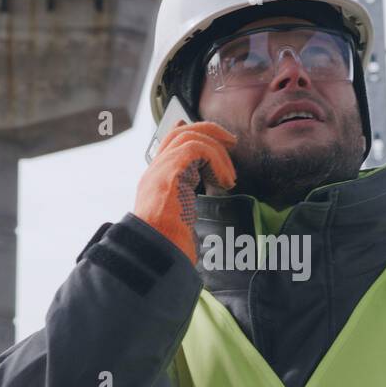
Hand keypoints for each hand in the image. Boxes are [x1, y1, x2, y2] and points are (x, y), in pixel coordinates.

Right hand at [133, 121, 236, 263]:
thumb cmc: (168, 247)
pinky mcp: (171, 172)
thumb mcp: (181, 221)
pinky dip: (217, 160)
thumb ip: (189, 205)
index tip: (218, 140)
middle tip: (231, 141)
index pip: (171, 144)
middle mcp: (155, 172)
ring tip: (230, 176)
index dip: (194, 134)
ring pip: (190, 136)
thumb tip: (203, 205)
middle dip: (209, 131)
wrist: (154, 255)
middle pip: (180, 132)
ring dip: (217, 151)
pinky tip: (226, 182)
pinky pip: (197, 149)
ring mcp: (160, 170)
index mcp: (156, 182)